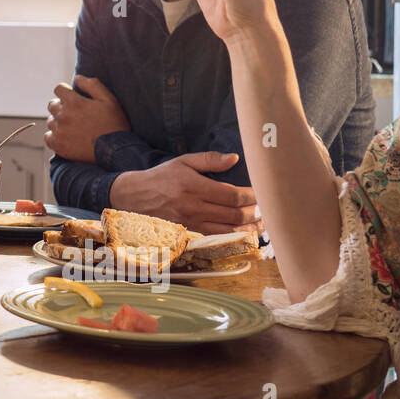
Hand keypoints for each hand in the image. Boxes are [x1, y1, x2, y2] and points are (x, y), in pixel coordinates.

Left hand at [44, 75, 128, 162]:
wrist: (116, 151)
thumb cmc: (114, 124)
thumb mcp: (109, 99)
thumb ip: (92, 85)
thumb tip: (77, 78)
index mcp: (74, 102)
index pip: (58, 89)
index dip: (65, 91)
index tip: (72, 97)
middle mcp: (63, 116)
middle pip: (52, 105)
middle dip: (61, 106)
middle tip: (74, 113)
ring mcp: (60, 132)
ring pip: (51, 121)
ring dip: (58, 121)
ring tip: (73, 127)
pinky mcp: (59, 146)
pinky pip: (48, 137)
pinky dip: (54, 136)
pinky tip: (66, 136)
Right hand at [108, 151, 259, 234]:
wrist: (133, 197)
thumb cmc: (161, 177)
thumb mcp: (183, 162)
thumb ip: (209, 160)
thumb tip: (234, 158)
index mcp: (193, 186)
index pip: (232, 195)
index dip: (251, 196)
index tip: (261, 193)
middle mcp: (192, 207)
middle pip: (234, 215)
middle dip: (254, 213)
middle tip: (266, 209)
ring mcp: (190, 223)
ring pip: (228, 231)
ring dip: (249, 229)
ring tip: (261, 224)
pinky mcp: (188, 235)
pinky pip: (217, 240)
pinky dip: (234, 239)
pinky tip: (244, 234)